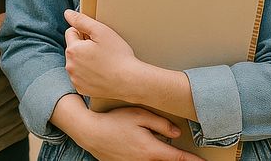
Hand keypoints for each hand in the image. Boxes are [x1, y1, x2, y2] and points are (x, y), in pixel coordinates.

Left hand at [63, 9, 142, 101]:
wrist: (129, 81)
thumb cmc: (118, 55)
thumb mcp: (101, 31)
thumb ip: (81, 20)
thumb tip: (67, 14)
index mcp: (72, 50)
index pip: (71, 32)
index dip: (84, 32)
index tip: (97, 39)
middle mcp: (70, 66)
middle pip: (73, 48)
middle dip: (83, 46)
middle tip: (101, 50)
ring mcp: (75, 79)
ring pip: (76, 63)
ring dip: (84, 60)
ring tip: (102, 62)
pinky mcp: (82, 89)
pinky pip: (81, 76)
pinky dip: (88, 74)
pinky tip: (101, 73)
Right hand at [73, 106, 204, 160]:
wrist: (90, 132)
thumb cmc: (114, 121)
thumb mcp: (140, 115)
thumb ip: (161, 123)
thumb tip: (177, 133)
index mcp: (151, 149)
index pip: (178, 158)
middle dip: (176, 158)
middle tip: (181, 153)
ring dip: (160, 156)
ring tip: (155, 144)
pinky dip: (148, 157)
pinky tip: (141, 146)